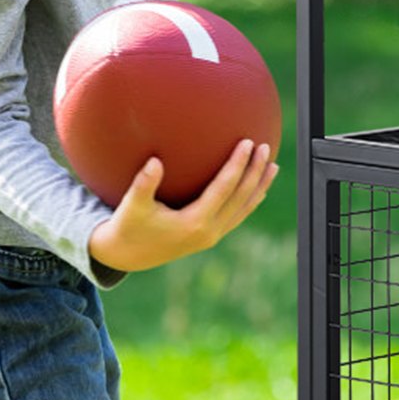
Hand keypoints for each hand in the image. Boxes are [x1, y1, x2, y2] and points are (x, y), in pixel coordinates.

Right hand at [88, 139, 277, 273]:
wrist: (126, 256)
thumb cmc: (127, 226)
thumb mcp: (131, 206)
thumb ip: (143, 185)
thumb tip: (155, 161)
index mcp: (193, 223)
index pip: (224, 189)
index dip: (238, 165)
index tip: (248, 143)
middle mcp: (208, 232)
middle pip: (241, 197)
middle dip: (255, 172)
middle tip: (265, 147)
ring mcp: (211, 236)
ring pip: (244, 208)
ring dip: (259, 186)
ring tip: (272, 166)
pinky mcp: (209, 237)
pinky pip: (237, 215)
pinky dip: (249, 200)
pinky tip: (256, 187)